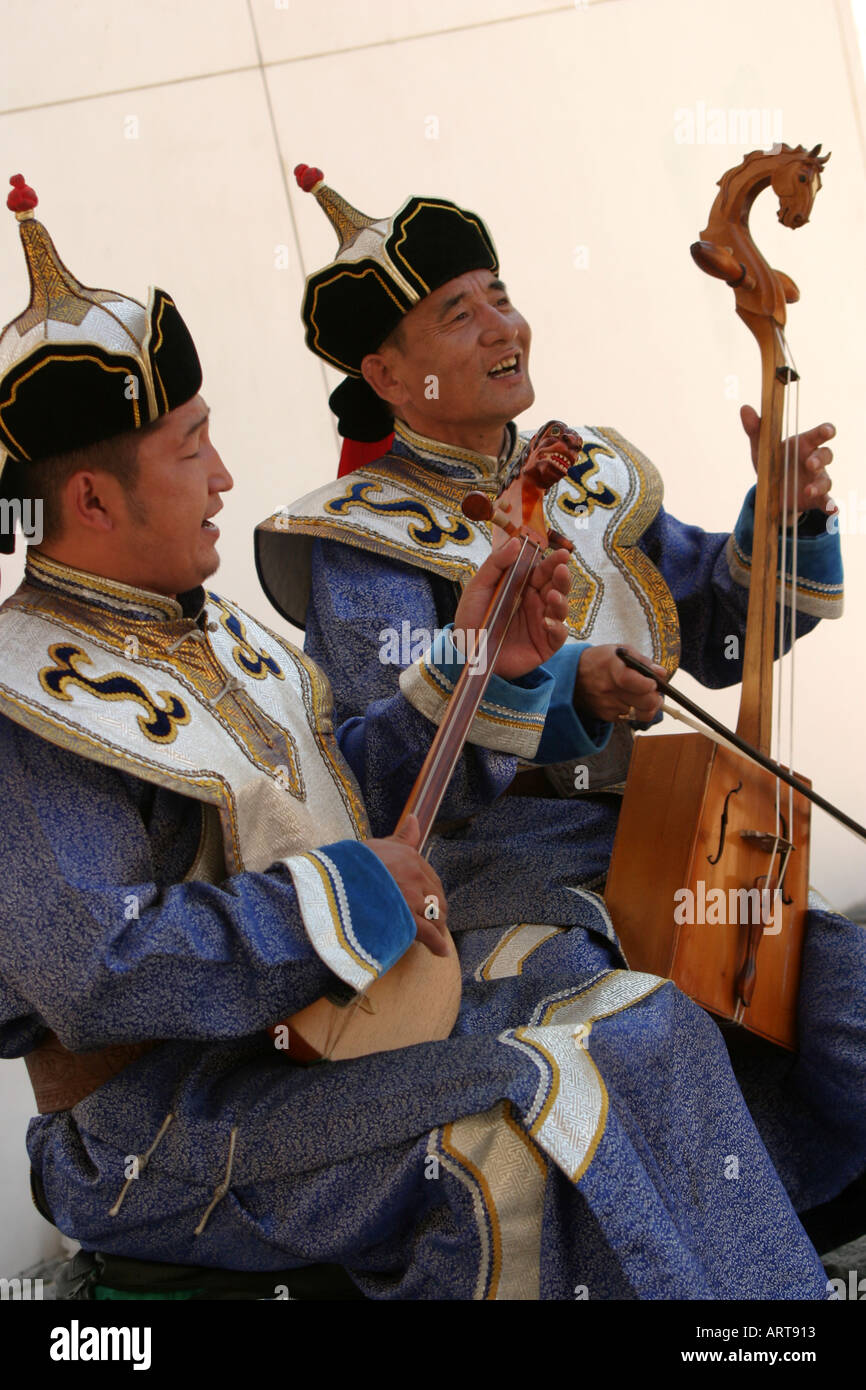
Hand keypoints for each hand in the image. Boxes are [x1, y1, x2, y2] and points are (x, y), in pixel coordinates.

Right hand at [364, 814, 449, 955]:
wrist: (337, 883)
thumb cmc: (353, 863)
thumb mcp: (378, 844)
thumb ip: (401, 837)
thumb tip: (415, 819)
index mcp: (410, 857)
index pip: (430, 875)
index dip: (430, 888)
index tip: (428, 895)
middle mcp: (416, 877)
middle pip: (436, 896)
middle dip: (436, 908)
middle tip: (432, 917)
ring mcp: (413, 900)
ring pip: (436, 915)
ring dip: (437, 924)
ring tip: (436, 933)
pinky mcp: (407, 921)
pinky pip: (429, 934)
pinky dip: (438, 944)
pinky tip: (441, 951)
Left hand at [452, 538, 571, 679]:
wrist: (466, 653)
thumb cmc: (472, 618)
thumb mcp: (478, 587)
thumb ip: (496, 564)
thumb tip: (516, 542)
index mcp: (524, 587)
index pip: (543, 570)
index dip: (553, 561)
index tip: (562, 553)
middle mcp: (536, 603)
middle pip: (557, 586)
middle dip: (562, 577)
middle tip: (562, 569)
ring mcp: (542, 623)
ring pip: (561, 608)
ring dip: (561, 600)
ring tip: (553, 596)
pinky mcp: (544, 644)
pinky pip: (558, 635)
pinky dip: (557, 628)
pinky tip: (547, 623)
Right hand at [574, 644, 665, 722]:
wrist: (573, 676)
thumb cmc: (600, 660)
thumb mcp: (620, 651)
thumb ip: (643, 661)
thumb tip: (661, 673)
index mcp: (611, 667)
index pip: (633, 682)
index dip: (648, 684)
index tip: (653, 682)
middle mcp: (609, 689)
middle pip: (645, 703)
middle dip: (656, 697)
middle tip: (654, 690)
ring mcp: (608, 705)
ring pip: (642, 713)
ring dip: (648, 706)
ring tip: (645, 696)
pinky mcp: (607, 716)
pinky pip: (632, 718)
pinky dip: (636, 711)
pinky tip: (631, 701)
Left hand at [740, 405, 836, 517]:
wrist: (770, 492)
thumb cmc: (771, 463)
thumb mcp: (760, 448)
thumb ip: (755, 429)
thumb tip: (744, 408)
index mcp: (804, 445)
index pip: (820, 434)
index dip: (826, 431)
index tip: (827, 432)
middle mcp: (814, 461)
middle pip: (826, 455)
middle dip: (819, 458)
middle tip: (809, 463)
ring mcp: (816, 480)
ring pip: (826, 480)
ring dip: (819, 485)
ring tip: (808, 490)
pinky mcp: (815, 499)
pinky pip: (827, 501)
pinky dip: (831, 506)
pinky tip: (832, 511)